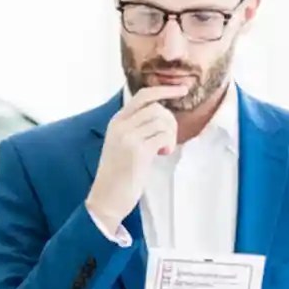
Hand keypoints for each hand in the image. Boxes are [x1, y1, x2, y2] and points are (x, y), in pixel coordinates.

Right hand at [84, 85, 188, 233]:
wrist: (106, 198)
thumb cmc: (118, 175)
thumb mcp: (122, 145)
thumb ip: (136, 128)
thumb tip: (163, 117)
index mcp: (116, 121)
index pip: (143, 95)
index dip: (165, 89)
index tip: (182, 89)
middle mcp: (120, 125)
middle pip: (156, 107)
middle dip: (170, 121)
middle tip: (168, 139)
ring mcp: (128, 137)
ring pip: (162, 120)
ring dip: (170, 134)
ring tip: (163, 149)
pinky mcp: (137, 151)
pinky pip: (163, 136)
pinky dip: (168, 144)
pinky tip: (162, 154)